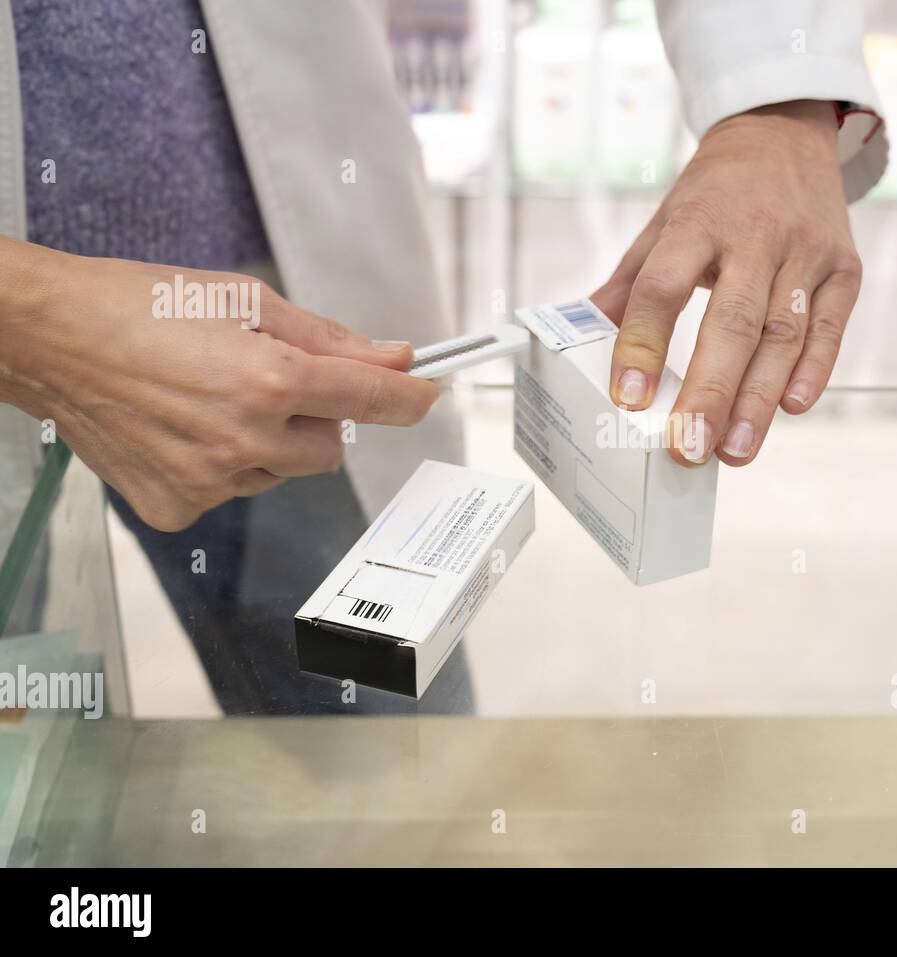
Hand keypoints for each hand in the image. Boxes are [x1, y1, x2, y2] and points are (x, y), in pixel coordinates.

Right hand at [0, 239, 437, 530]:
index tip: (427, 393)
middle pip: (329, 449)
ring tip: (211, 399)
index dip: (408, 397)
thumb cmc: (139, 306)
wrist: (49, 338)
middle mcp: (245, 438)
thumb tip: (393, 357)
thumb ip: (329, 337)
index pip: (370, 400)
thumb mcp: (245, 299)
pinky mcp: (176, 506)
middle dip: (315, 418)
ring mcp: (208, 480)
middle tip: (268, 380)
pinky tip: (183, 429)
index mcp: (269, 379)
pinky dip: (223, 465)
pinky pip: (231, 491)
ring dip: (268, 442)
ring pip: (280, 473)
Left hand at [591, 99, 861, 466]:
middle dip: (709, 391)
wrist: (784, 133)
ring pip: (783, 333)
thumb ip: (628, 284)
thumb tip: (580, 338)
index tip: (627, 398)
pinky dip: (815, 369)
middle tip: (687, 447)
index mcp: (697, 222)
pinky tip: (793, 407)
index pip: (663, 286)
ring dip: (758, 398)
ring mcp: (805, 251)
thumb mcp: (663, 222)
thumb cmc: (717, 192)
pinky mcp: (845, 267)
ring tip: (734, 451)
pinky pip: (831, 326)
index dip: (642, 344)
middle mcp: (755, 234)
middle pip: (732, 321)